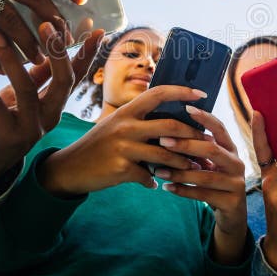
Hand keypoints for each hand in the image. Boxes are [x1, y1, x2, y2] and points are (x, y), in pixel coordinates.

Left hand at [0, 24, 101, 193]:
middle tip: (46, 24)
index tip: (96, 29)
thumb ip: (37, 76)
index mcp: (55, 105)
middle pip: (63, 81)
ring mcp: (30, 129)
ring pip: (26, 89)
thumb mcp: (22, 97)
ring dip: (11, 59)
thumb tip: (50, 46)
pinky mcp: (7, 137)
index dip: (87, 54)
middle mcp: (50, 117)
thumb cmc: (5, 123)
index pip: (76, 76)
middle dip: (57, 52)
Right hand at [37, 86, 207, 195]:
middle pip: (170, 127)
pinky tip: (155, 183)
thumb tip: (170, 125)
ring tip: (191, 168)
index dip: (181, 91)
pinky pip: (148, 176)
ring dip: (182, 163)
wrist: (69, 168)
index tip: (202, 95)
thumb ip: (138, 123)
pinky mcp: (121, 169)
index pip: (157, 93)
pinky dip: (154, 181)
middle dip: (193, 136)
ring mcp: (123, 147)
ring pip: (165, 154)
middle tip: (207, 142)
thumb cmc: (97, 146)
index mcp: (126, 111)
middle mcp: (125, 126)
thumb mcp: (115, 126)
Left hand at [152, 106, 247, 265]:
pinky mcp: (232, 202)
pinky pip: (204, 195)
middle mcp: (237, 163)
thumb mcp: (210, 164)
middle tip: (162, 141)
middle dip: (186, 145)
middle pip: (211, 149)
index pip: (220, 128)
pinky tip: (167, 187)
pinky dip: (184, 190)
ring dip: (179, 172)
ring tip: (159, 171)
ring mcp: (237, 183)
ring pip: (205, 176)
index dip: (205, 118)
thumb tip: (168, 130)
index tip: (187, 108)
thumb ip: (198, 149)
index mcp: (231, 149)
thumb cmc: (215, 183)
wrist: (232, 215)